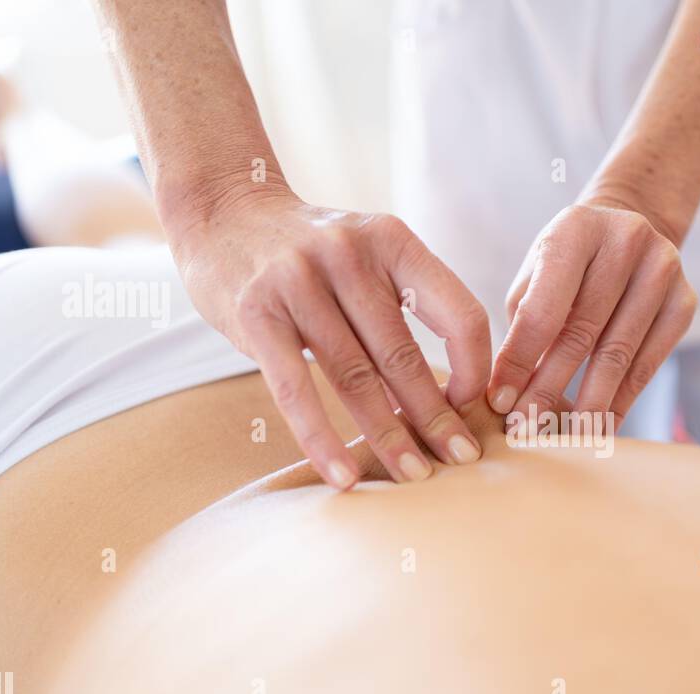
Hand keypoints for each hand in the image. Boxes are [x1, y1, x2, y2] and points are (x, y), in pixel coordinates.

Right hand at [174, 192, 489, 488]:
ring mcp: (298, 281)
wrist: (224, 212)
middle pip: (405, 355)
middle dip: (437, 418)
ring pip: (355, 378)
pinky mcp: (256, 312)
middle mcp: (350, 255)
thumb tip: (447, 394)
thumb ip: (403, 306)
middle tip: (462, 460)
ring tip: (413, 476)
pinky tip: (341, 475)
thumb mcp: (368, 255)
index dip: (474, 367)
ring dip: (388, 436)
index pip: (459, 313)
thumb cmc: (311, 252)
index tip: (472, 406)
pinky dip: (321, 439)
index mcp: (393, 241)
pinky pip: (296, 388)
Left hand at [487, 199, 696, 428]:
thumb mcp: (536, 275)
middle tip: (528, 429)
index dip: (519, 361)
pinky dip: (622, 400)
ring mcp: (663, 269)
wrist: (632, 228)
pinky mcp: (684, 300)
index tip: (501, 403)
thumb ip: (522, 326)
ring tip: (564, 436)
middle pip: (582, 334)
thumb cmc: (568, 265)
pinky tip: (602, 425)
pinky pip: (648, 363)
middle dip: (549, 388)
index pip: (542, 309)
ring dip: (588, 403)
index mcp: (575, 229)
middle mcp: (626, 240)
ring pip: (618, 354)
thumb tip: (508, 397)